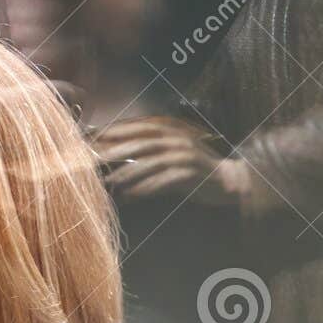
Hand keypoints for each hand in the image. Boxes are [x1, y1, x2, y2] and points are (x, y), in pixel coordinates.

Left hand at [93, 117, 246, 202]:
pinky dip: (145, 188)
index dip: (117, 129)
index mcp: (172, 130)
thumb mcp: (171, 156)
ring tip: (109, 181)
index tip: (94, 137)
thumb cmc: (193, 171)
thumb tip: (118, 164)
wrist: (228, 181)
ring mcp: (186, 155)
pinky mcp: (192, 173)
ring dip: (127, 172)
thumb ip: (149, 155)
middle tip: (94, 159)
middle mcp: (178, 139)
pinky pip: (164, 181)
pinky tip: (130, 196)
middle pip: (141, 142)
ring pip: (151, 161)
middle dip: (116, 149)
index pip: (140, 126)